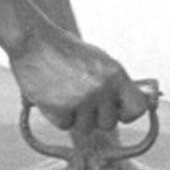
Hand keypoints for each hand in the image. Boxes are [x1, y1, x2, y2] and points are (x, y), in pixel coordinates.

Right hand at [9, 27, 149, 132]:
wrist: (33, 41)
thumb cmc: (65, 50)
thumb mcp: (98, 60)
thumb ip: (115, 83)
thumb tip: (135, 104)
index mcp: (116, 74)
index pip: (137, 108)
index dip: (127, 114)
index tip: (117, 112)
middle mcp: (102, 88)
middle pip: (109, 124)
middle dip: (96, 117)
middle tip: (81, 99)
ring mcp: (81, 99)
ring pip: (86, 128)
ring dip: (76, 118)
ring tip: (65, 94)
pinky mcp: (60, 108)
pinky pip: (65, 126)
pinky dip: (58, 116)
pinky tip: (52, 96)